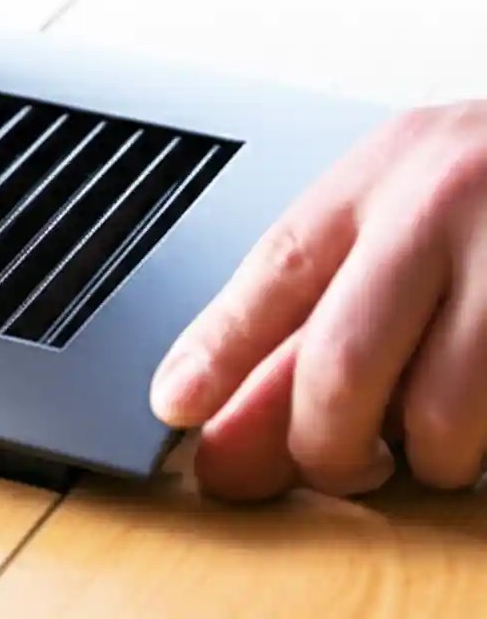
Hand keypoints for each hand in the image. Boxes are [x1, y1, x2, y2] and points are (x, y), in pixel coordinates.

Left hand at [151, 100, 486, 500]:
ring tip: (439, 437)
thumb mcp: (403, 212)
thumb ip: (309, 316)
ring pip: (443, 417)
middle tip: (341, 462)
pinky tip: (483, 417)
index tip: (176, 408)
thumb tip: (212, 418)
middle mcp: (455, 199)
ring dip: (430, 459)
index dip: (216, 352)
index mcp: (392, 170)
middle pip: (343, 363)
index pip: (276, 271)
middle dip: (325, 445)